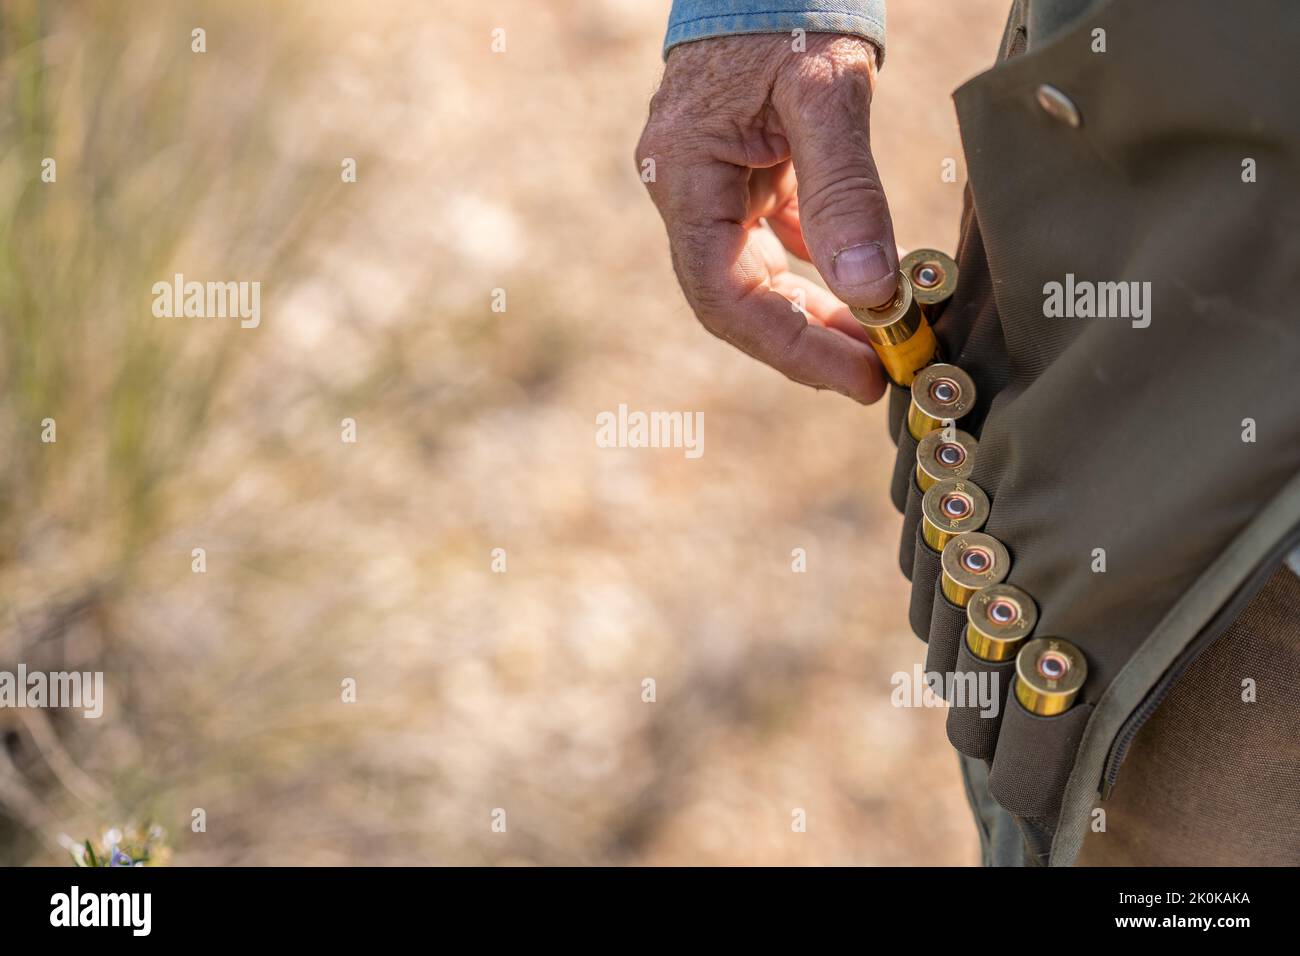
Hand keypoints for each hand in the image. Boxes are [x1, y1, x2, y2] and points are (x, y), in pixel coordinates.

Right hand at [636, 33, 897, 403]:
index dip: (790, 348)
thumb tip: (873, 289)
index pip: (724, 296)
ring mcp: (710, 187)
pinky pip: (774, 244)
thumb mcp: (824, 93)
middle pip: (739, 299)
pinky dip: (819, 271)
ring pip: (757, 278)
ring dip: (817, 314)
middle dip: (810, 342)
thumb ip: (843, 192)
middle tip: (883, 371)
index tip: (861, 376)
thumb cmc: (788, 8)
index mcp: (683, 177)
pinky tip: (862, 290)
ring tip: (881, 340)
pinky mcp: (742, 176)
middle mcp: (685, 192)